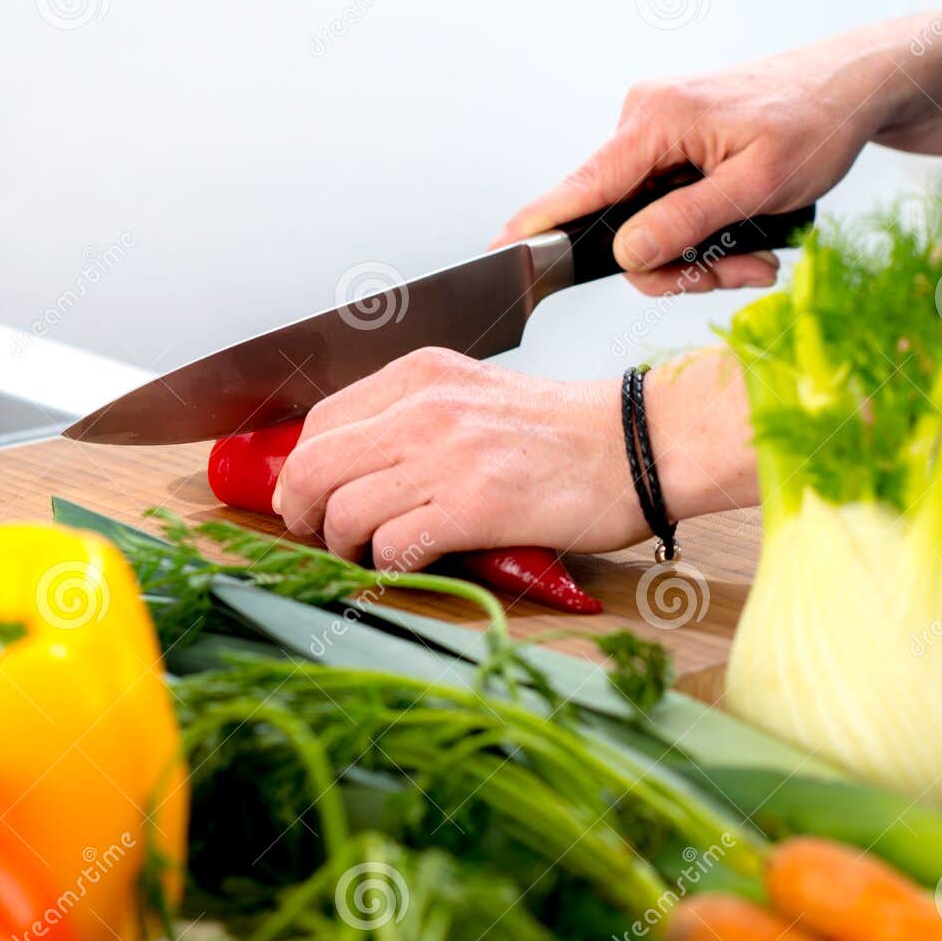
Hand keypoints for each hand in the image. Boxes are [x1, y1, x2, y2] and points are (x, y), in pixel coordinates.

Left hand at [271, 347, 758, 566]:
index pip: (320, 422)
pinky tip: (406, 565)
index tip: (310, 496)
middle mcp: (422, 408)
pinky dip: (386, 566)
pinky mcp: (472, 506)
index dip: (302, 469)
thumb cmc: (563, 432)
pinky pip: (391, 546)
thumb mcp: (472, 396)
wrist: (640, 444)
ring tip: (366, 554)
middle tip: (316, 534)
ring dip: (343, 546)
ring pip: (341, 510)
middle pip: (312, 466)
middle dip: (301, 511)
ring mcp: (445, 456)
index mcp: (419, 375)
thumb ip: (410, 418)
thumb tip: (351, 466)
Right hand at [492, 18, 936, 294]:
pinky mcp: (672, 147)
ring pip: (646, 226)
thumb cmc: (818, 121)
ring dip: (699, 256)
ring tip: (757, 260)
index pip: (580, 186)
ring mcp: (656, 134)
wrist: (854, 85)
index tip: (497, 252)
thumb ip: (687, 221)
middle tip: (739, 275)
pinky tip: (746, 241)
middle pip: (619, 224)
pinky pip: (666, 208)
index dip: (536, 227)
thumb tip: (626, 253)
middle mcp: (644, 121)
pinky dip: (702, 234)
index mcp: (656, 120)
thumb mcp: (760, 185)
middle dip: (676, 264)